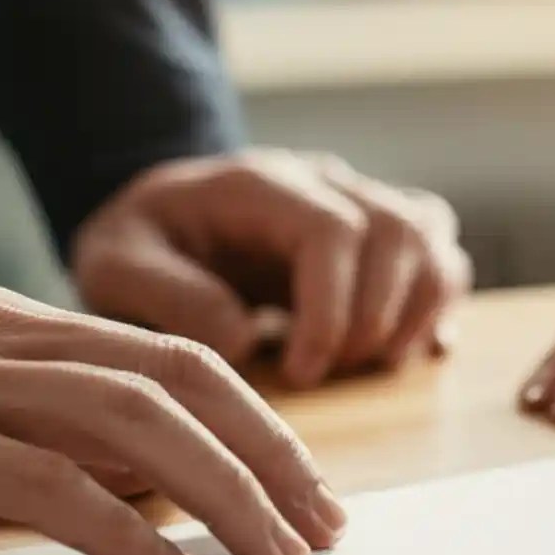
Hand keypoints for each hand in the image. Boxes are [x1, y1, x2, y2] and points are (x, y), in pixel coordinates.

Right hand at [0, 284, 347, 554]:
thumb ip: (60, 423)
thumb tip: (150, 478)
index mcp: (32, 330)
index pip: (179, 363)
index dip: (259, 423)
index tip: (310, 487)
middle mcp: (13, 340)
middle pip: (179, 381)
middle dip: (267, 455)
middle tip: (323, 526)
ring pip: (134, 417)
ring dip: (223, 491)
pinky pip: (46, 482)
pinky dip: (124, 531)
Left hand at [72, 149, 471, 387]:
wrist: (164, 217)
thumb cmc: (141, 244)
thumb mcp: (112, 264)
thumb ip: (164, 294)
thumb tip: (247, 340)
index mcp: (260, 184)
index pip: (332, 230)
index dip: (331, 309)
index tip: (303, 373)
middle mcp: (325, 181)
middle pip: (398, 230)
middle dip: (375, 316)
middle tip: (331, 369)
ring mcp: (363, 202)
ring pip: (432, 239)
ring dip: (415, 312)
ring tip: (368, 362)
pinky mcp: (384, 236)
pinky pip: (442, 257)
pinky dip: (438, 308)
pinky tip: (405, 351)